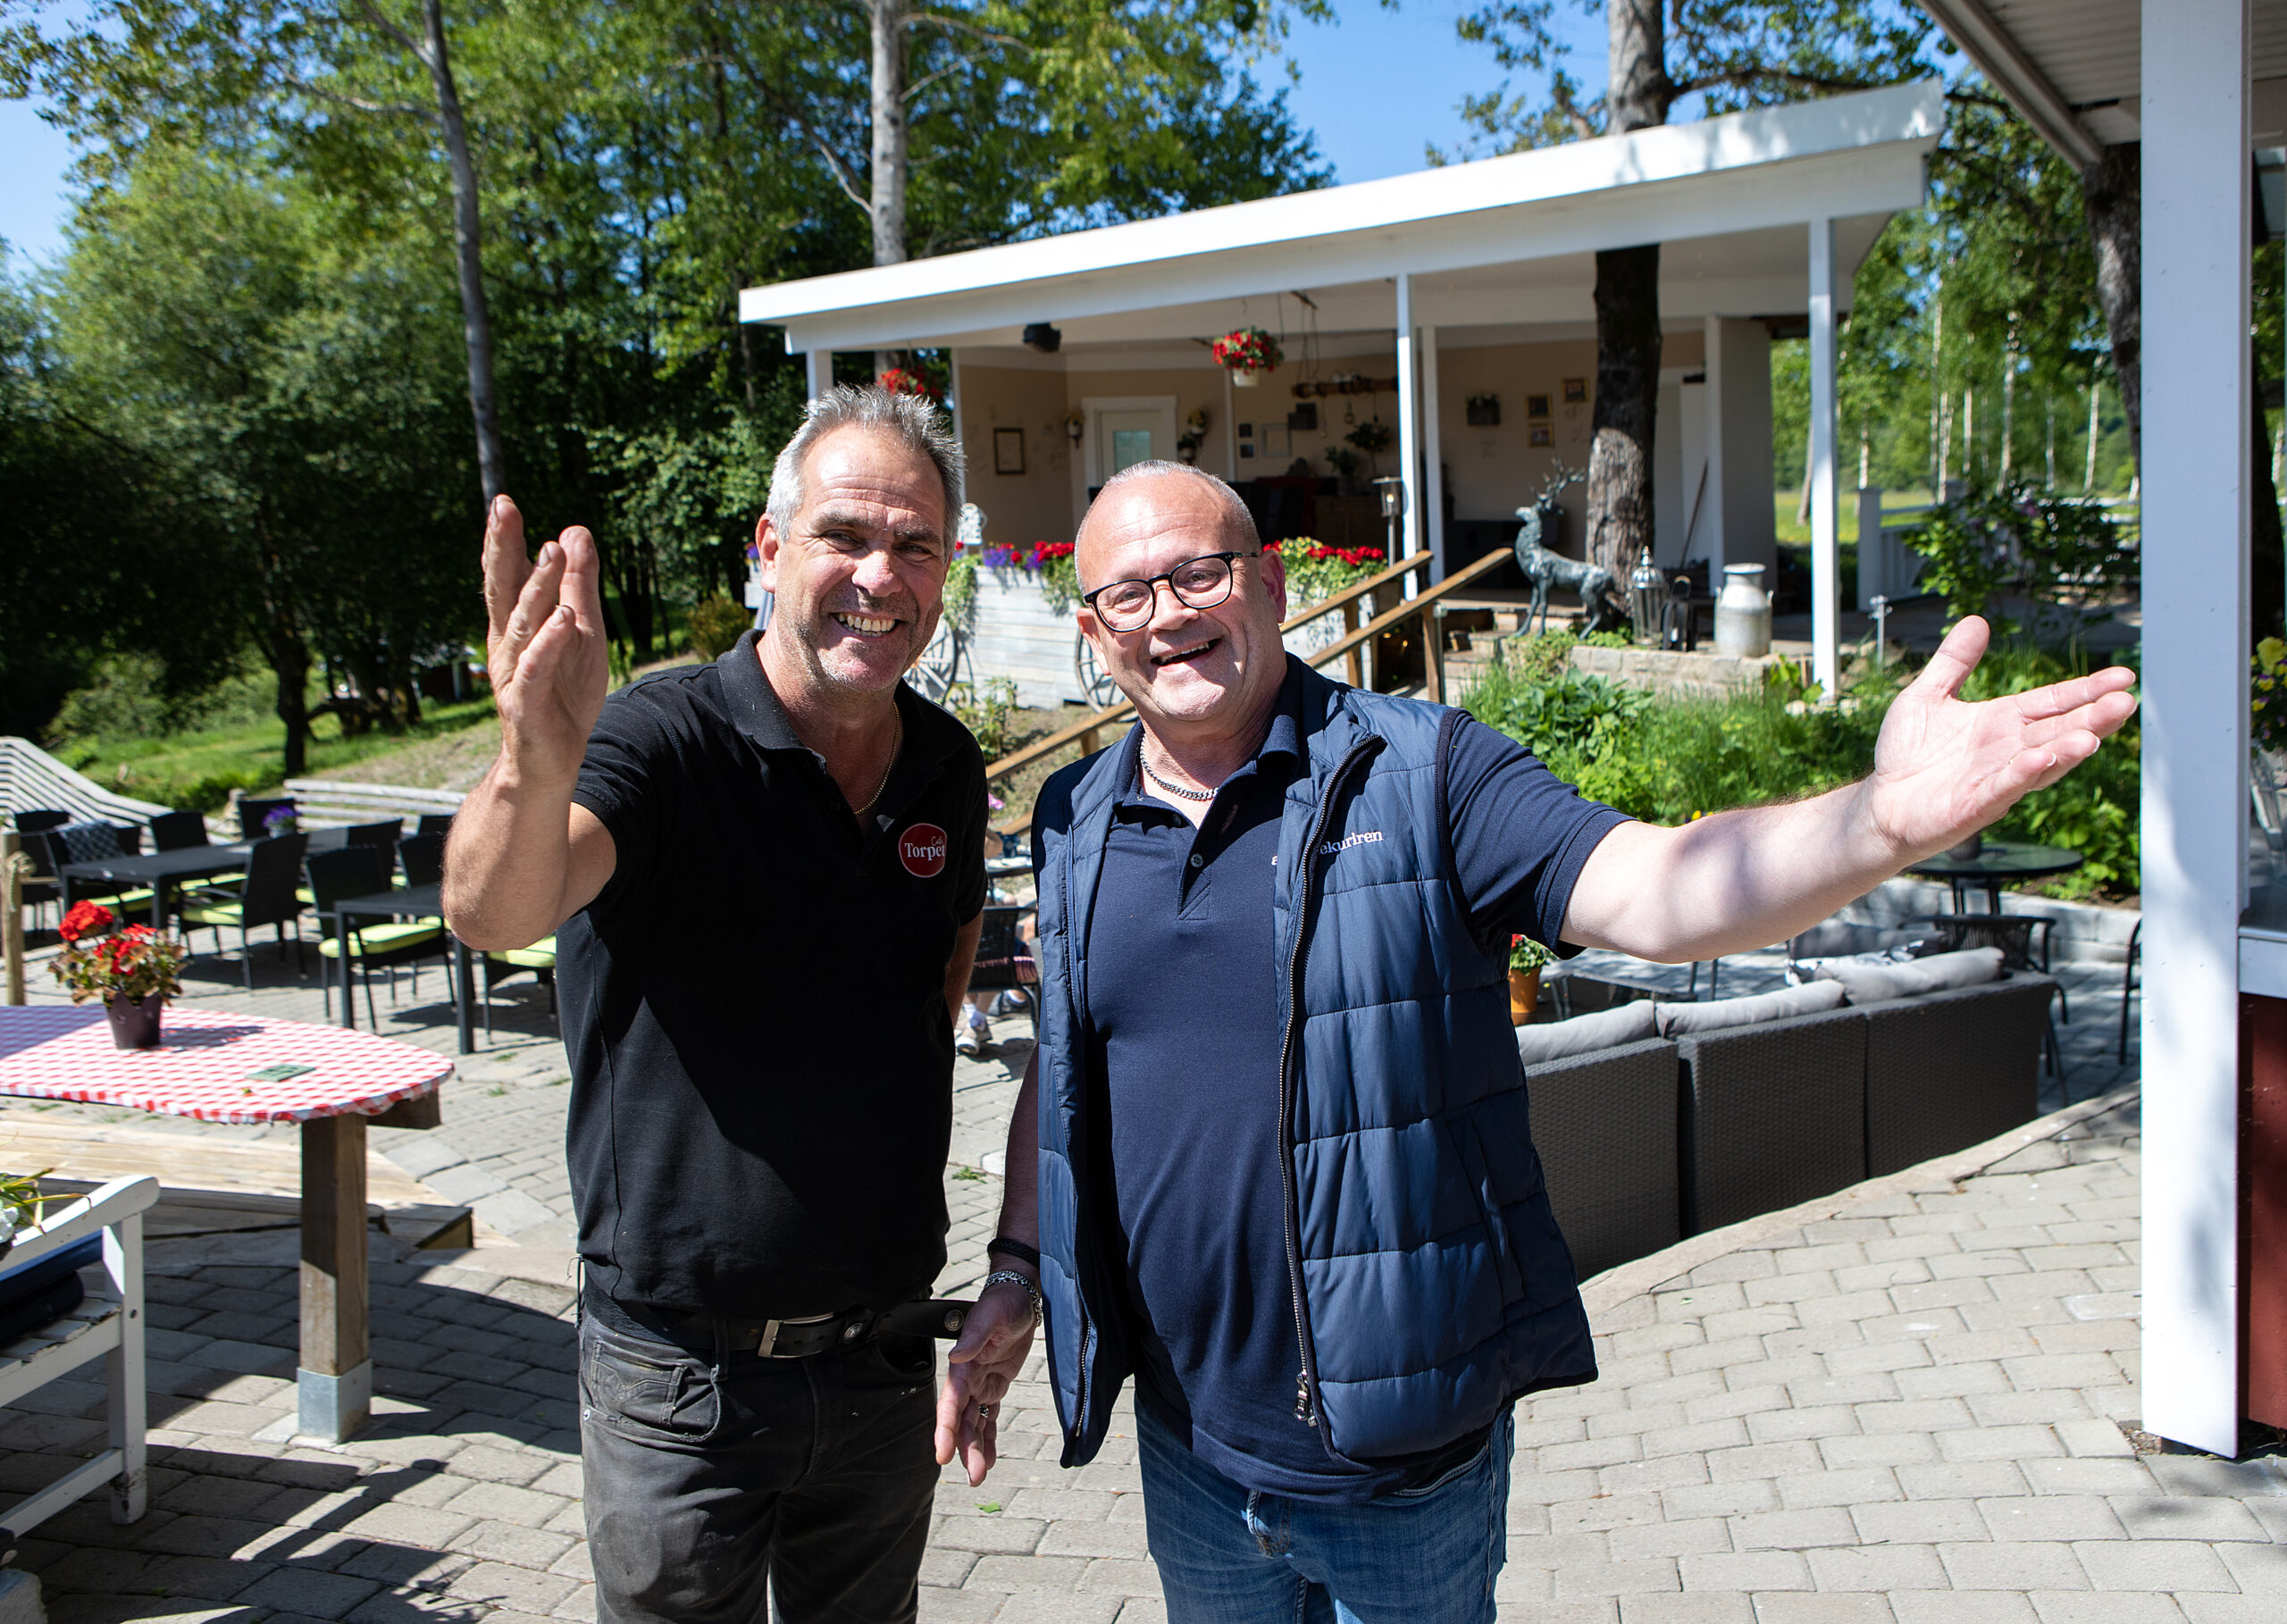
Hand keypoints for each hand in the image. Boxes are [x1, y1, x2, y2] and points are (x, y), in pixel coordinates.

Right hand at [482, 495, 608, 784]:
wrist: (551, 760)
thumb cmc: (563, 694)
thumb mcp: (582, 632)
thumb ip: (578, 585)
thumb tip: (572, 531)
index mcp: (517, 625)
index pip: (507, 576)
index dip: (503, 541)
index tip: (502, 501)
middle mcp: (507, 644)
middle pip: (503, 589)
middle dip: (502, 548)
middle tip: (503, 508)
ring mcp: (513, 673)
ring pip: (523, 624)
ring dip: (537, 587)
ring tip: (551, 553)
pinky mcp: (526, 703)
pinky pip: (536, 669)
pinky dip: (548, 644)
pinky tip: (562, 619)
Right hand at [933, 1281, 1037, 1487]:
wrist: (1020, 1296)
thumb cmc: (1003, 1302)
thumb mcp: (991, 1316)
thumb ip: (974, 1337)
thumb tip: (957, 1357)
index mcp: (963, 1366)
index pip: (951, 1402)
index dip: (946, 1429)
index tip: (942, 1454)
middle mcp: (968, 1379)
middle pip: (962, 1420)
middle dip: (965, 1449)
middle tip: (973, 1476)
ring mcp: (981, 1385)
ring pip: (974, 1424)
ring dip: (975, 1450)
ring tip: (979, 1477)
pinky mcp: (995, 1386)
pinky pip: (989, 1417)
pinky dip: (988, 1438)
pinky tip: (990, 1459)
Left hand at [1859, 616, 2137, 858]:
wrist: (1881, 804)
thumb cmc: (1907, 755)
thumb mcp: (1927, 696)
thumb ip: (1953, 662)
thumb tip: (1977, 621)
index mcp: (2003, 722)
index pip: (2054, 701)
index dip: (2087, 689)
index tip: (2124, 676)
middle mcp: (2008, 750)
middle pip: (2059, 731)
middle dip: (2093, 718)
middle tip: (2126, 702)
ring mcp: (1996, 779)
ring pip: (2042, 763)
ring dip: (2067, 750)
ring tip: (2094, 736)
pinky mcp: (1976, 805)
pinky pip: (2004, 787)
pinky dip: (2022, 774)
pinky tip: (2040, 760)